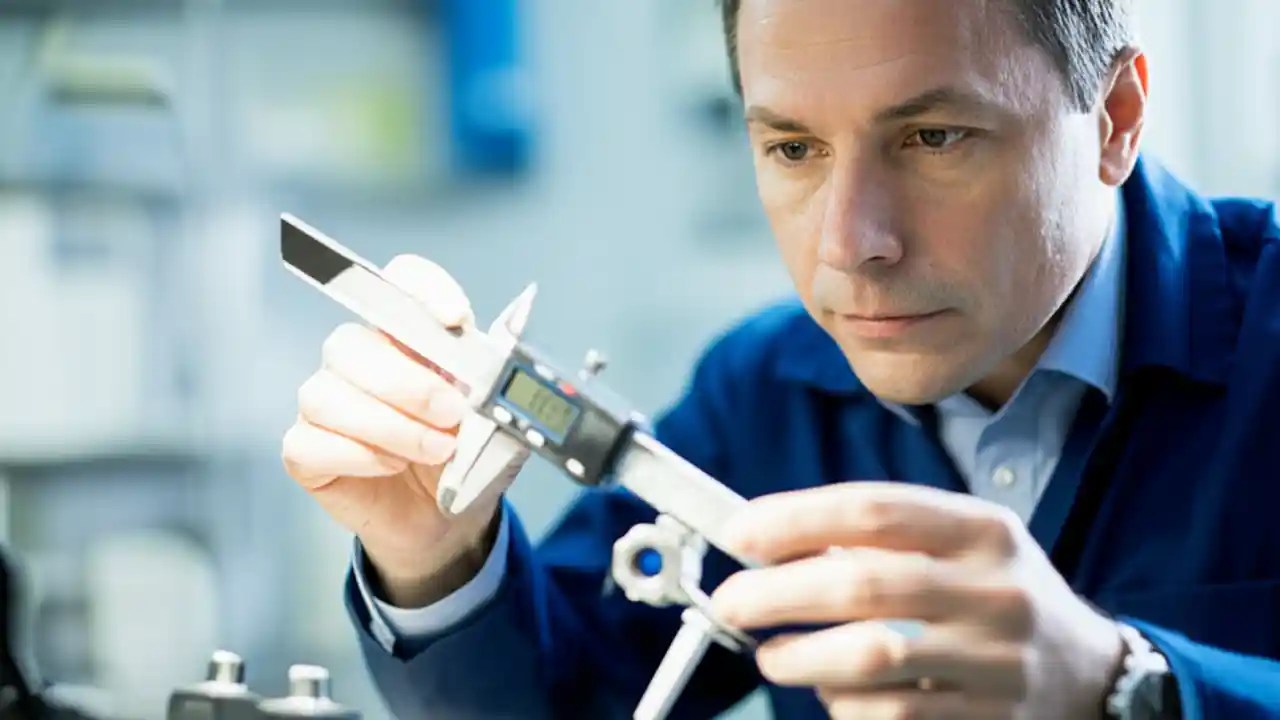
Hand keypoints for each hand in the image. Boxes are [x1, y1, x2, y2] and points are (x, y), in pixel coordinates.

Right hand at [281, 255, 528, 606]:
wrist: (447, 523)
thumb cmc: (467, 461)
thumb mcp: (498, 424)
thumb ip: (499, 392)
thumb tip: (505, 368)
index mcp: (408, 338)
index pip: (400, 284)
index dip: (420, 289)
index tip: (454, 318)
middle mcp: (359, 360)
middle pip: (351, 342)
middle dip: (406, 382)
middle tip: (451, 414)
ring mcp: (326, 403)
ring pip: (325, 393)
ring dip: (389, 425)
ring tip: (435, 450)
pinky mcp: (306, 449)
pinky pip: (308, 441)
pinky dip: (358, 455)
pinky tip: (392, 466)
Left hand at [710, 482, 1123, 719]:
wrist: (1092, 674)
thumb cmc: (995, 594)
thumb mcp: (964, 545)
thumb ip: (884, 538)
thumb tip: (771, 542)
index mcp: (984, 530)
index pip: (875, 510)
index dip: (796, 519)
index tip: (738, 534)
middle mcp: (995, 590)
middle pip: (864, 585)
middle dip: (777, 594)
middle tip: (730, 603)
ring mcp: (996, 661)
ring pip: (873, 658)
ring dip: (801, 657)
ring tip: (770, 654)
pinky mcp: (990, 719)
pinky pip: (894, 716)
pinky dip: (844, 706)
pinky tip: (828, 692)